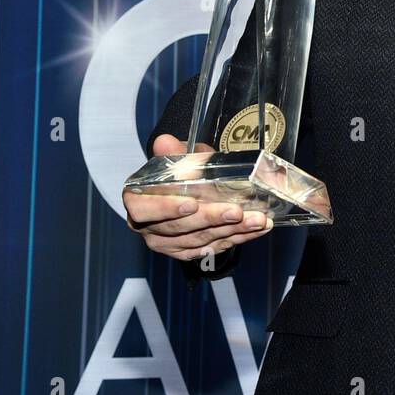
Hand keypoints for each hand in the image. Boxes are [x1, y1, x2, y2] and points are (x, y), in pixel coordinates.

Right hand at [121, 134, 274, 261]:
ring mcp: (167, 243)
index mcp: (138, 202)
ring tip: (256, 220)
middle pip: (178, 229)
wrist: (188, 189)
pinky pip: (213, 248)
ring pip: (200, 241)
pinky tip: (256, 229)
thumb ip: (173, 152)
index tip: (191, 204)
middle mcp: (149, 227)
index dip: (166, 209)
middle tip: (236, 211)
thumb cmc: (180, 173)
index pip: (143, 210)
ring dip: (231, 231)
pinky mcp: (188, 252)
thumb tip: (165, 142)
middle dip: (211, 220)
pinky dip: (238, 238)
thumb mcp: (178, 158)